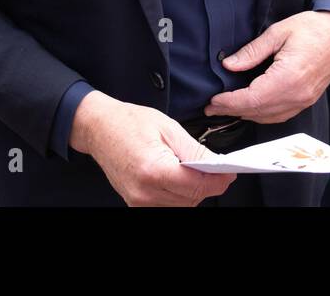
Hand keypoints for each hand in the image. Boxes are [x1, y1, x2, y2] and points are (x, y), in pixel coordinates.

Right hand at [69, 91, 234, 206]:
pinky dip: (179, 195)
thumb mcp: (168, 128)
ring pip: (182, 206)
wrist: (98, 128)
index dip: (218, 180)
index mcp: (153, 169)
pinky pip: (168, 206)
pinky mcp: (136, 204)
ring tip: (194, 170)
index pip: (196, 186)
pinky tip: (179, 178)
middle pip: (192, 198)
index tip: (231, 172)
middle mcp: (144, 191)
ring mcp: (138, 202)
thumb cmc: (130, 122)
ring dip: (194, 191)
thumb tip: (219, 166)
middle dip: (208, 185)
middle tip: (217, 168)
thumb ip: (194, 151)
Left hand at [204, 11, 329, 123]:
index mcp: (289, 78)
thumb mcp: (277, 32)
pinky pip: (280, 115)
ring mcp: (304, 100)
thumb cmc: (311, 28)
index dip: (229, 103)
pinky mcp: (307, 100)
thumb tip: (229, 65)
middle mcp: (297, 95)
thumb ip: (252, 52)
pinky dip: (262, 114)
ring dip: (246, 114)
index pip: (252, 99)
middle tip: (210, 107)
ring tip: (226, 107)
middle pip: (258, 112)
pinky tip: (250, 107)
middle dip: (232, 110)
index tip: (211, 101)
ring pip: (268, 117)